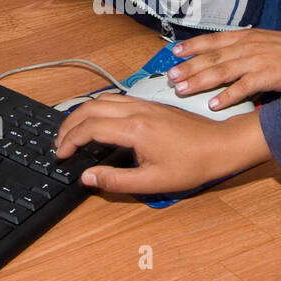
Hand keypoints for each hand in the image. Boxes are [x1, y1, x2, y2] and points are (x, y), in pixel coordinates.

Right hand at [54, 92, 271, 193]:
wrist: (220, 146)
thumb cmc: (192, 165)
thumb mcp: (152, 181)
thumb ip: (116, 180)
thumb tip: (88, 177)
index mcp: (135, 129)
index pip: (89, 128)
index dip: (69, 141)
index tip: (61, 156)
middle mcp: (136, 111)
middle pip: (90, 108)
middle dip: (68, 125)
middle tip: (59, 144)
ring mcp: (144, 104)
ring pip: (101, 99)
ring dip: (81, 114)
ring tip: (72, 133)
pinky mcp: (150, 104)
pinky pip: (115, 99)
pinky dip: (97, 108)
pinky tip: (96, 122)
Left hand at [167, 30, 280, 108]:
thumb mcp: (267, 44)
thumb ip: (246, 49)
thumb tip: (226, 59)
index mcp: (248, 36)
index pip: (214, 40)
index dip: (192, 46)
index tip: (174, 52)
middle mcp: (249, 46)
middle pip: (212, 57)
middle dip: (189, 66)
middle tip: (170, 76)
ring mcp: (258, 60)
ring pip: (222, 71)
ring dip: (199, 81)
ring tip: (182, 90)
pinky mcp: (268, 76)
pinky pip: (243, 87)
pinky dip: (227, 96)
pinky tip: (213, 104)